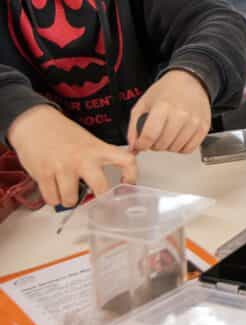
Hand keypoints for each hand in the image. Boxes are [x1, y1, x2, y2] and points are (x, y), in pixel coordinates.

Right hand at [6, 105, 136, 206]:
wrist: (34, 123)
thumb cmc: (62, 134)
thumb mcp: (88, 142)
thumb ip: (97, 161)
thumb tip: (101, 188)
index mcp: (98, 149)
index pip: (126, 161)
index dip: (132, 175)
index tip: (127, 184)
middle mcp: (83, 159)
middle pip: (101, 188)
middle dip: (99, 200)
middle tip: (95, 201)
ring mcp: (63, 167)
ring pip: (71, 200)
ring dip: (69, 200)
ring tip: (66, 192)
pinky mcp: (44, 174)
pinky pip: (52, 199)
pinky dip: (53, 199)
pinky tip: (54, 190)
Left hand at [127, 70, 210, 152]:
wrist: (190, 82)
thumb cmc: (165, 92)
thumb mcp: (143, 104)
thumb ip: (134, 127)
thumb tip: (133, 148)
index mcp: (163, 106)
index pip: (149, 135)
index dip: (141, 145)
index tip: (140, 144)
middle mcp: (181, 114)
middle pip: (162, 144)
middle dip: (154, 145)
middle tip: (154, 137)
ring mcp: (194, 121)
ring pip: (176, 148)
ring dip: (168, 147)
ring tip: (166, 136)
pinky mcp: (204, 127)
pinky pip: (190, 148)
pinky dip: (181, 147)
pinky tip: (178, 138)